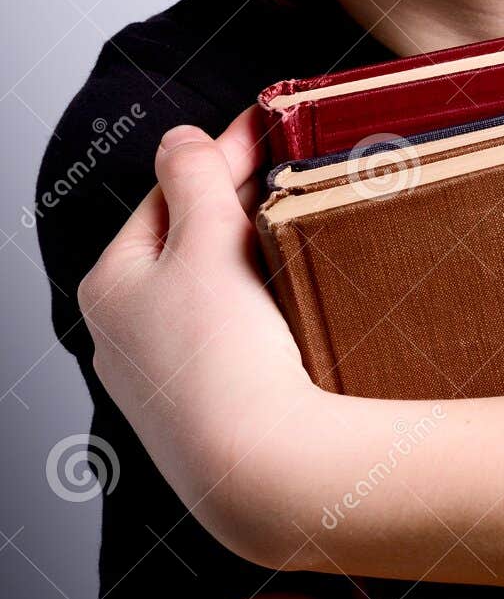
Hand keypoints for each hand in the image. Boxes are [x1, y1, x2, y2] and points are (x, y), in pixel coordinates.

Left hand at [77, 107, 326, 568]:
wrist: (259, 468)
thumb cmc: (221, 356)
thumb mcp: (204, 240)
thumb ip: (195, 175)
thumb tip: (181, 136)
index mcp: (109, 288)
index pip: (166, 199)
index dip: (221, 159)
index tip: (269, 129)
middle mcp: (125, 337)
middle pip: (189, 245)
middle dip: (240, 208)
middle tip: (294, 174)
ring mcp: (166, 379)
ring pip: (215, 293)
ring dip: (255, 259)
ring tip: (300, 233)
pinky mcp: (208, 410)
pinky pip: (235, 339)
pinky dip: (263, 310)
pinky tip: (295, 302)